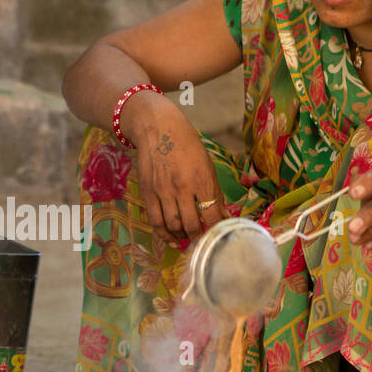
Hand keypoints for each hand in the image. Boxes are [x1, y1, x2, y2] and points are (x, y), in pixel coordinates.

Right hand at [123, 96, 226, 246]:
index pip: (212, 215)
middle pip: (191, 225)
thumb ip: (214, 193)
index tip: (220, 237)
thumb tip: (223, 217)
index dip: (217, 231)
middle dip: (199, 239)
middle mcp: (182, 188)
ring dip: (182, 238)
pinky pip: (155, 221)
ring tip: (188, 240)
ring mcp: (163, 192)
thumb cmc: (188, 146)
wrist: (158, 129)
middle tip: (204, 243)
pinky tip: (171, 240)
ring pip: (172, 226)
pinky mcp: (148, 193)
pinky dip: (163, 234)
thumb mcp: (208, 166)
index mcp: (201, 180)